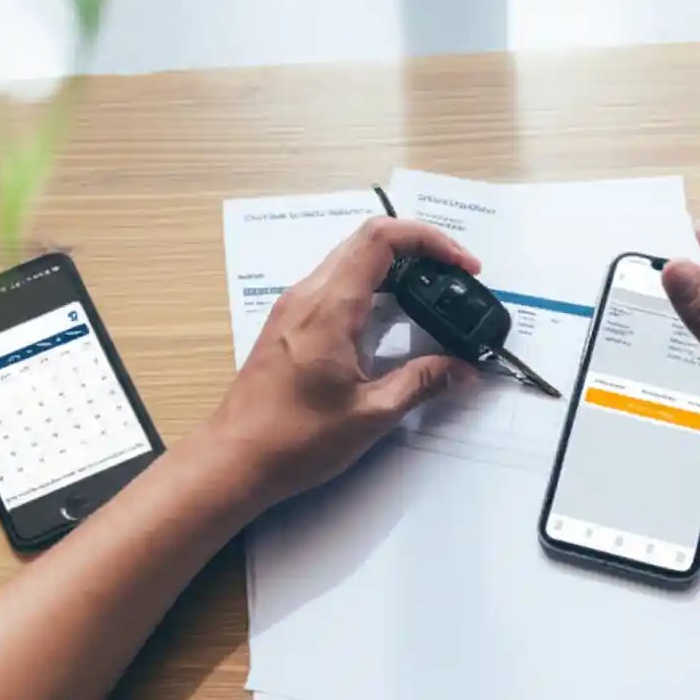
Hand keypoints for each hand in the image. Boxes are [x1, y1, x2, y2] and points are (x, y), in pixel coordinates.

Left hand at [208, 217, 479, 506]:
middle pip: (368, 241)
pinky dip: (372, 285)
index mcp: (329, 307)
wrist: (235, 459)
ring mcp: (294, 306)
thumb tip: (464, 369)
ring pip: (350, 260)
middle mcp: (307, 295)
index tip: (463, 265)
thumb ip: (422, 382)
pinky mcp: (289, 322)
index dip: (430, 240)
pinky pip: (335, 283)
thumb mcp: (371, 413)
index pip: (382, 240)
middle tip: (457, 277)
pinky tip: (393, 316)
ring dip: (395, 267)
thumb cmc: (295, 439)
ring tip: (433, 294)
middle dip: (420, 249)